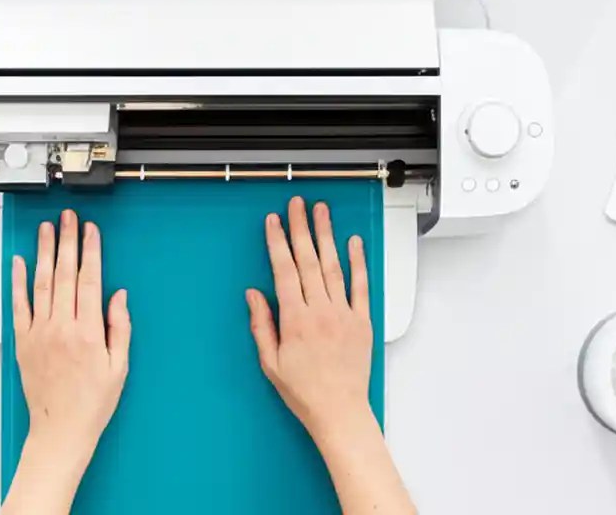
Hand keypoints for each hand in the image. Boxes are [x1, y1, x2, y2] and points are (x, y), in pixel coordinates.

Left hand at [4, 210, 130, 513]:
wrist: (61, 429)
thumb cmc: (93, 402)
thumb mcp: (119, 366)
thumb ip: (119, 327)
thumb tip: (118, 296)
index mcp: (88, 332)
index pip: (88, 281)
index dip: (90, 252)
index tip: (90, 231)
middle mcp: (61, 328)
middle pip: (63, 274)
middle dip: (67, 242)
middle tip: (68, 218)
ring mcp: (40, 333)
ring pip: (41, 284)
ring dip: (43, 253)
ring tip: (46, 230)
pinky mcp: (24, 342)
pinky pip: (19, 306)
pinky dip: (18, 282)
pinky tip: (19, 262)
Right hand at [246, 196, 373, 441]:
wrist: (340, 411)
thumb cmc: (303, 391)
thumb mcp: (270, 362)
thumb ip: (262, 324)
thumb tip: (254, 293)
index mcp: (295, 320)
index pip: (284, 271)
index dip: (278, 243)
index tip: (274, 221)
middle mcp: (320, 311)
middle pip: (309, 261)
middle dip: (301, 229)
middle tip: (297, 205)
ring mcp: (344, 314)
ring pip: (334, 267)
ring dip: (327, 236)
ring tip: (322, 212)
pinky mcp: (362, 321)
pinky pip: (360, 286)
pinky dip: (357, 262)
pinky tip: (353, 242)